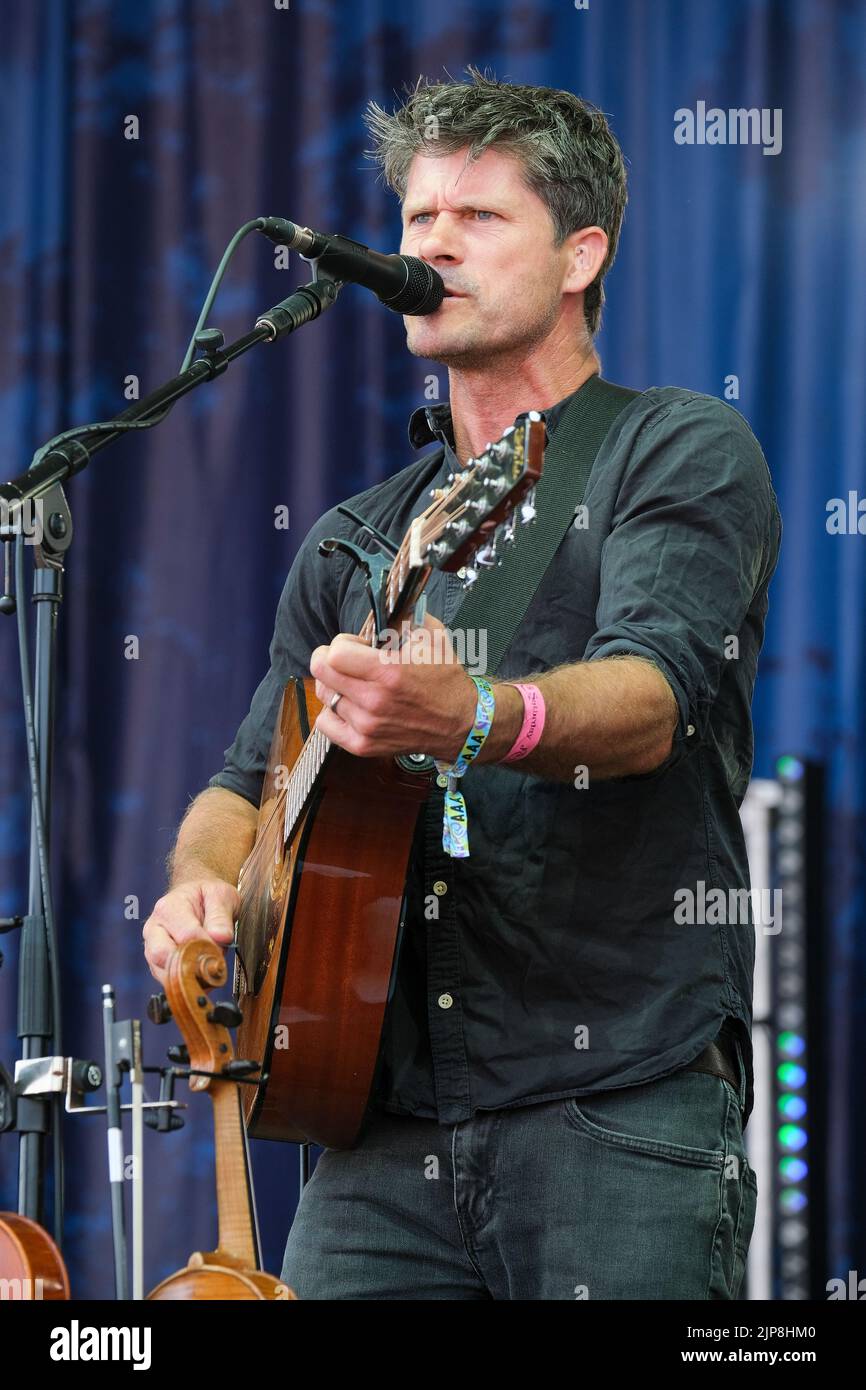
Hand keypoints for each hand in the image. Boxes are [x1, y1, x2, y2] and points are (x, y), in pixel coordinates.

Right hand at [142, 879, 238, 986]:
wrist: (196, 897)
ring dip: (186, 976)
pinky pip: (166, 979)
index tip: (222, 951)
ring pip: (161, 971)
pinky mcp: (156, 962)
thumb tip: (221, 938)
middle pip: (161, 955)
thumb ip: (221, 916)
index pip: (185, 934)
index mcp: (168, 908)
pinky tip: (201, 979)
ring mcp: (152, 946)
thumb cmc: (208, 896)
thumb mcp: (221, 896)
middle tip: (212, 966)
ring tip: (209, 974)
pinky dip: (184, 982)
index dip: (206, 946)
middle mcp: (154, 928)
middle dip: (189, 964)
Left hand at [311, 612, 477, 761]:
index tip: (357, 645)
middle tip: (349, 660)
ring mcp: (367, 726)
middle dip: (331, 659)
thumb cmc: (445, 678)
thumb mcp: (432, 635)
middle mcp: (374, 701)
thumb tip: (380, 607)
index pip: (334, 654)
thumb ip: (403, 616)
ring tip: (355, 683)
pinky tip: (350, 705)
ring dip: (334, 684)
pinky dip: (332, 712)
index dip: (342, 643)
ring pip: (323, 696)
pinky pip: (325, 724)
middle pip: (321, 673)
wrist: (461, 722)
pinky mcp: (363, 745)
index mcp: (389, 672)